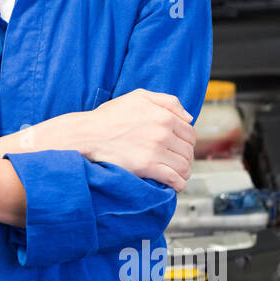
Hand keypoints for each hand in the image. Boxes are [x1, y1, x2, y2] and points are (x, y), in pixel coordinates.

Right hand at [41, 89, 196, 191]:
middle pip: (188, 150)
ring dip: (184, 171)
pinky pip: (173, 178)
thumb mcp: (139, 97)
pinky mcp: (147, 166)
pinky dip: (178, 183)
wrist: (89, 134)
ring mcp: (156, 150)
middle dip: (187, 157)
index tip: (182, 147)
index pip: (190, 132)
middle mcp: (163, 133)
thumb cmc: (110, 116)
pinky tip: (176, 184)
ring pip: (183, 165)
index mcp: (164, 115)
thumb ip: (167, 101)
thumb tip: (188, 117)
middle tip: (180, 161)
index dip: (188, 141)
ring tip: (179, 174)